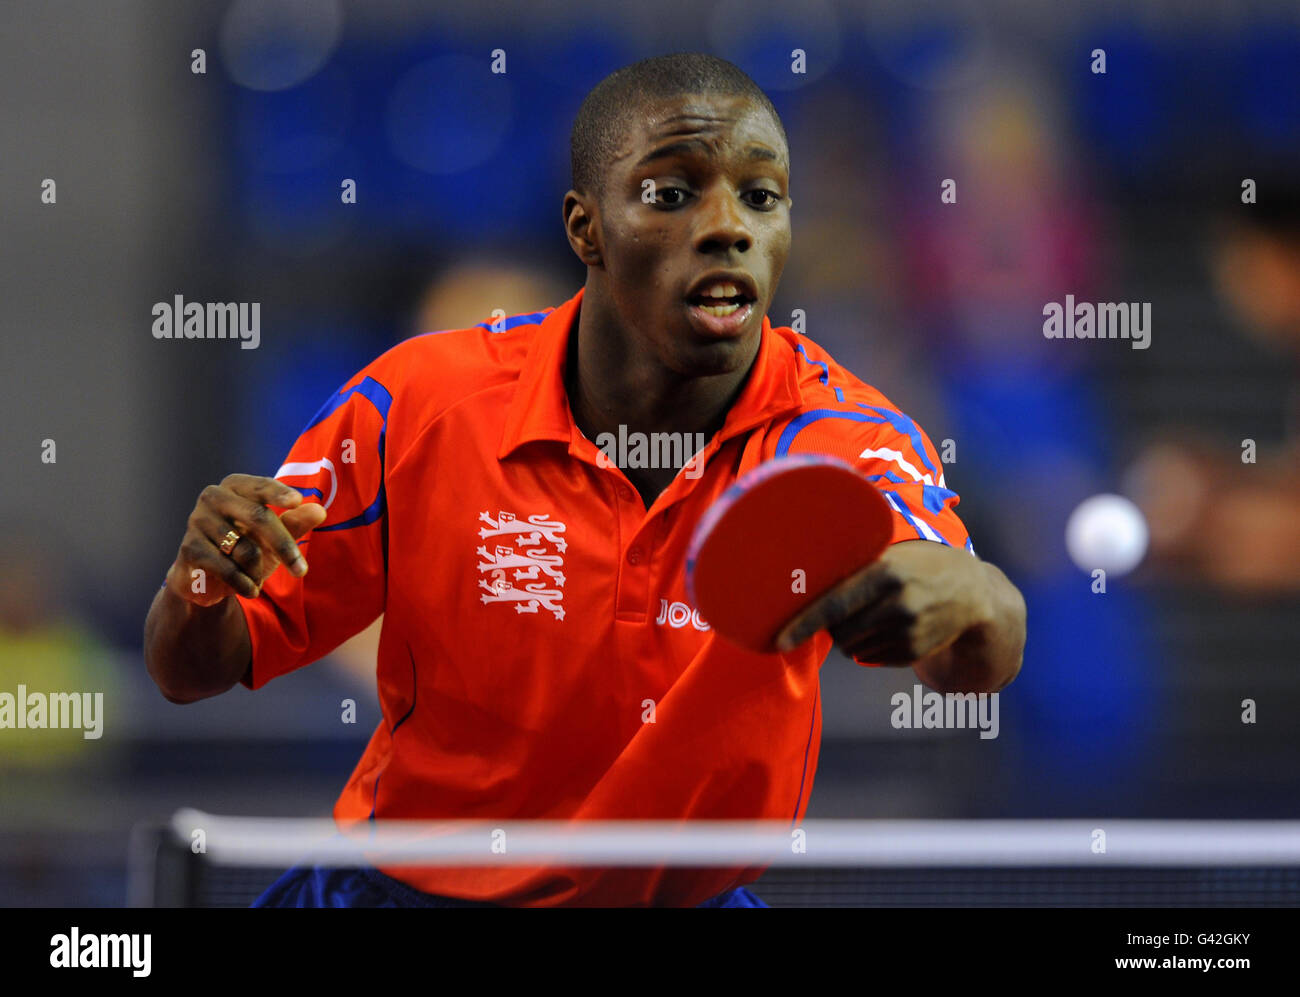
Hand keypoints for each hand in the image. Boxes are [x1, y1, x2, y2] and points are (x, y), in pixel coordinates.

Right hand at [165, 474, 327, 605]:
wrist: (206, 579)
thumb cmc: (245, 549)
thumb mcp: (273, 538)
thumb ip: (295, 523)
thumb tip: (320, 511)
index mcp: (234, 486)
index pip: (260, 486)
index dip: (278, 493)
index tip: (297, 502)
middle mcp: (213, 498)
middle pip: (258, 517)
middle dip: (284, 546)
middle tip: (301, 571)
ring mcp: (197, 521)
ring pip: (245, 549)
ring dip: (258, 571)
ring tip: (256, 578)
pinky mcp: (189, 549)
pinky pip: (228, 569)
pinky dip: (245, 584)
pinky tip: (249, 590)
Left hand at [775, 540, 993, 663]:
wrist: (972, 593)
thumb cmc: (918, 566)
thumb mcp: (891, 555)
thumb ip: (854, 565)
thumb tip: (802, 578)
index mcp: (887, 573)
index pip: (835, 604)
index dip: (804, 623)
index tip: (780, 639)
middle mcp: (898, 605)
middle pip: (839, 631)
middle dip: (833, 625)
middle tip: (846, 609)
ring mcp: (907, 633)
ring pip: (851, 648)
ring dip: (850, 636)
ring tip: (872, 615)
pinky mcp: (912, 653)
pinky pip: (869, 658)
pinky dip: (869, 646)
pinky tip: (889, 627)